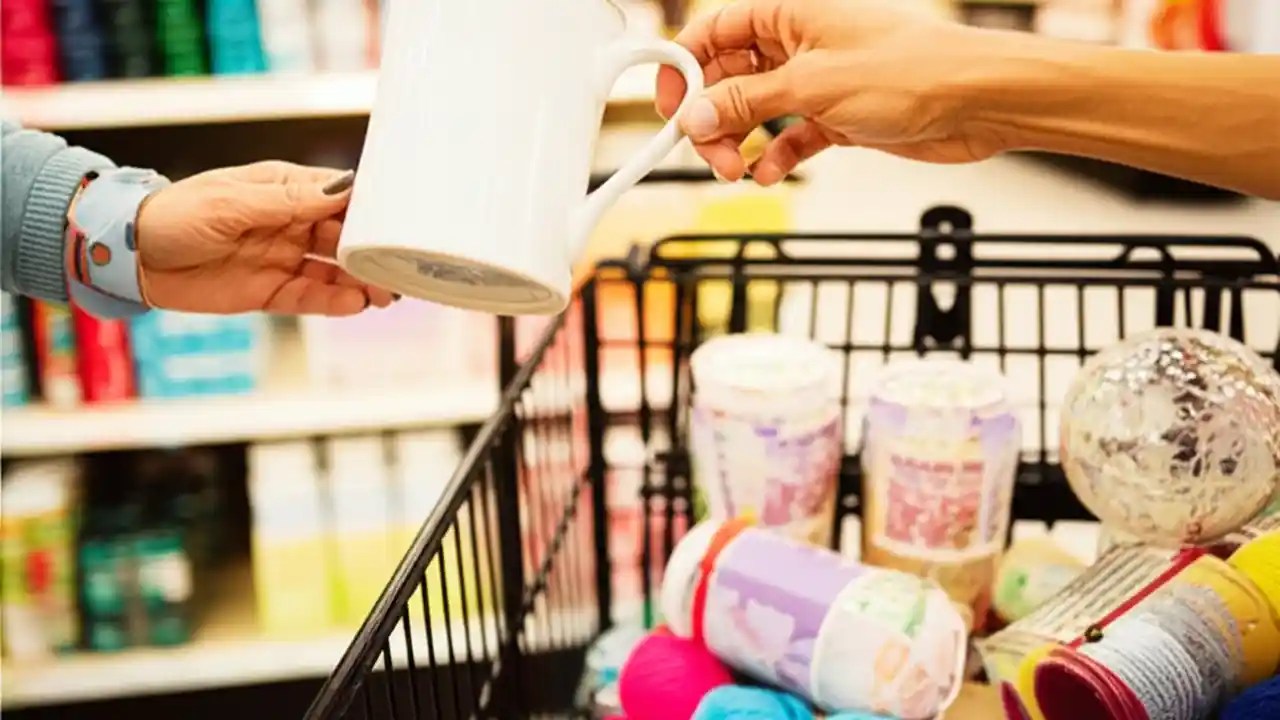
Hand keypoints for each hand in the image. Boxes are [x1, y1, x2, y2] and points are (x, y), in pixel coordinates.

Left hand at [135, 161, 394, 314]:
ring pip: (334, 271)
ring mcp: (283, 258)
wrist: (129, 256)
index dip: (368, 205)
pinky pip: (310, 298)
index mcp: (284, 190)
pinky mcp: (270, 291)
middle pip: (344, 236)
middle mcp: (290, 223)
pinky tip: (355, 304)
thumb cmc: (175, 214)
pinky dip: (333, 302)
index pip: (338, 195)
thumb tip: (343, 187)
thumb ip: (289, 202)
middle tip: (398, 264)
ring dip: (361, 280)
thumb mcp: (232, 203)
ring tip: (385, 293)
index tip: (398, 217)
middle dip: (372, 249)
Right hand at [655, 0, 1009, 183]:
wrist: (977, 101)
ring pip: (754, 111)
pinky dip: (774, 157)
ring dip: (738, 142)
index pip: (713, 34)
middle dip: (710, 116)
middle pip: (727, 78)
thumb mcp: (811, 86)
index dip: (682, 69)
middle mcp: (799, 44)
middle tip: (708, 151)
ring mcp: (817, 81)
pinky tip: (770, 175)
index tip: (669, 107)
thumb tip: (694, 113)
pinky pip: (787, 137)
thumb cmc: (913, 71)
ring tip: (738, 169)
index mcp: (788, 14)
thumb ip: (746, 101)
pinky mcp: (836, 115)